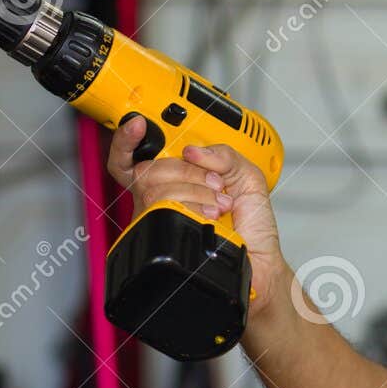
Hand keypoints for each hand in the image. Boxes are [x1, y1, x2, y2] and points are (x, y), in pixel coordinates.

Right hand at [107, 118, 286, 313]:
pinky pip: (163, 212)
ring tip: (220, 204)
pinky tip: (211, 217)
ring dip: (196, 191)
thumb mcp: (246, 177)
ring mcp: (157, 221)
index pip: (135, 158)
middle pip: (146, 170)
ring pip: (154, 190)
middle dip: (186, 170)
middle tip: (216, 183)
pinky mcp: (161, 238)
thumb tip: (193, 150)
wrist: (260, 262)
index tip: (139, 125)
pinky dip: (193, 207)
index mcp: (177, 181)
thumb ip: (225, 154)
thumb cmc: (252, 226)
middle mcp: (160, 200)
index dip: (126, 140)